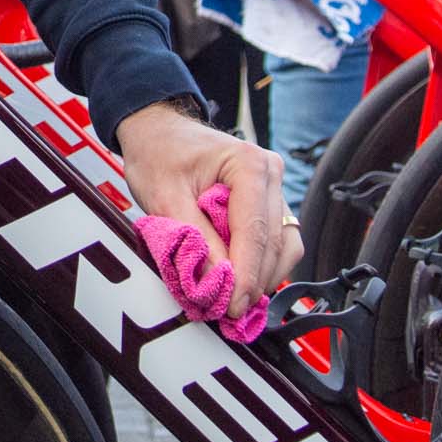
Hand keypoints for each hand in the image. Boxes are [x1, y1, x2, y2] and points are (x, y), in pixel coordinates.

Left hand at [116, 101, 299, 318]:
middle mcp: (270, 172)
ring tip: (235, 297)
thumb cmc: (159, 154)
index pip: (255, 232)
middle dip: (254, 280)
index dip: (246, 276)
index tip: (234, 306)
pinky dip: (262, 263)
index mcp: (248, 164)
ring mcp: (273, 186)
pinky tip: (241, 278)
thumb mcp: (165, 196)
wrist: (157, 131)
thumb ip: (195, 238)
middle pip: (275, 242)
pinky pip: (277, 239)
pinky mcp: (268, 201)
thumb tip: (218, 280)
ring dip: (263, 275)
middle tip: (231, 310)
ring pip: (284, 245)